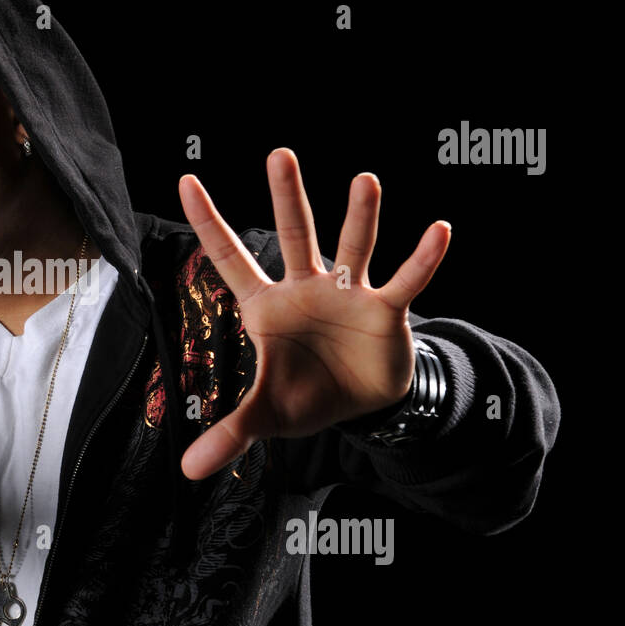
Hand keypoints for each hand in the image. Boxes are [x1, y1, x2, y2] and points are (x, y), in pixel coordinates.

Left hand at [177, 148, 450, 480]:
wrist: (360, 404)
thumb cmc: (306, 394)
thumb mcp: (266, 416)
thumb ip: (230, 433)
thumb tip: (188, 471)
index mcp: (266, 305)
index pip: (229, 257)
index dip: (209, 222)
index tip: (185, 180)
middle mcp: (305, 287)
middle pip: (295, 236)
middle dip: (288, 198)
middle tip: (280, 154)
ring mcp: (347, 294)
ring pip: (353, 247)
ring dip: (360, 216)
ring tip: (365, 180)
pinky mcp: (386, 311)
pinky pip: (406, 281)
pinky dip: (423, 259)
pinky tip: (439, 231)